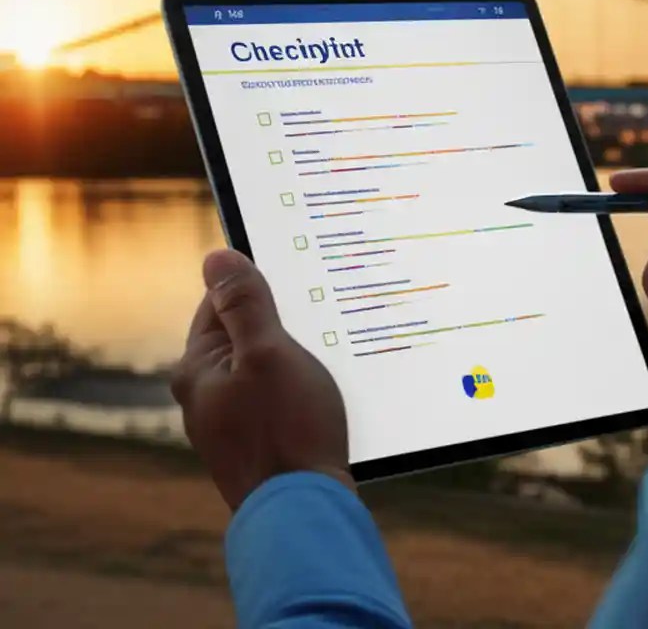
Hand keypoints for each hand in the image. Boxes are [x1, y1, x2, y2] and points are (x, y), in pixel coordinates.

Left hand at [173, 249, 353, 509]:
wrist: (303, 512)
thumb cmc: (287, 432)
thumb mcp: (269, 354)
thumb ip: (244, 305)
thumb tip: (217, 258)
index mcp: (197, 369)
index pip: (219, 304)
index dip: (259, 289)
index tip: (297, 283)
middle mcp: (204, 397)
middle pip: (243, 339)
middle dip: (281, 328)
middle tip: (322, 323)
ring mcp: (229, 426)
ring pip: (262, 373)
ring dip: (294, 364)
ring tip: (328, 364)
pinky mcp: (256, 449)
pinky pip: (275, 404)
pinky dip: (298, 395)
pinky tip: (323, 403)